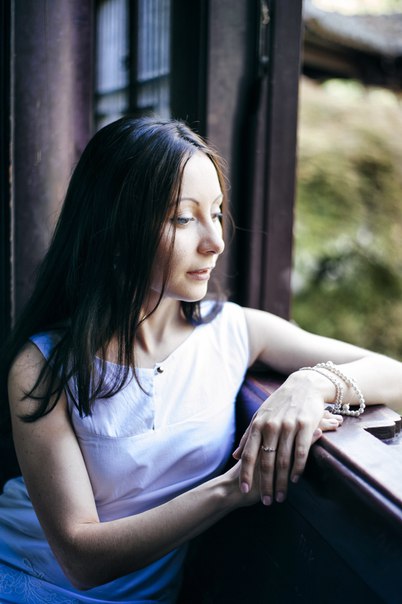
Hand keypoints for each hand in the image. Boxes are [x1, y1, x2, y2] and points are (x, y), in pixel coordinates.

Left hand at [232, 372, 342, 505]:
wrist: (303, 385)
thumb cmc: (279, 403)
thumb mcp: (260, 417)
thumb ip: (248, 437)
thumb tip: (235, 456)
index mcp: (258, 424)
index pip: (249, 453)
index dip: (246, 473)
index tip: (244, 490)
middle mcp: (272, 426)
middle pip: (266, 461)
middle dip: (265, 484)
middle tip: (266, 502)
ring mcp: (289, 426)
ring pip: (283, 460)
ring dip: (282, 482)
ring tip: (281, 497)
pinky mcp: (306, 426)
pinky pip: (300, 452)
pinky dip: (297, 468)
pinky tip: (295, 480)